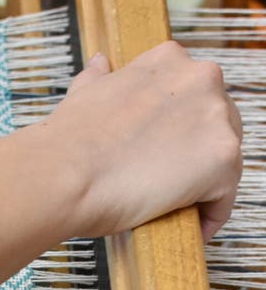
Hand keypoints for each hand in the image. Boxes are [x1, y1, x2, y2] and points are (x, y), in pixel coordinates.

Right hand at [56, 42, 241, 240]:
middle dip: (196, 156)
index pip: (192, 96)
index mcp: (168, 60)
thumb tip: (100, 64)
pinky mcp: (222, 160)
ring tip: (173, 210)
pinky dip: (209, 217)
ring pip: (225, 162)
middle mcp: (200, 79)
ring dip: (204, 188)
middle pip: (218, 125)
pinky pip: (225, 198)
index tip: (162, 153)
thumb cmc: (69, 142)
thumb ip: (100, 79)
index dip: (179, 130)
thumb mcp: (85, 93)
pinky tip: (187, 229)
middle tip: (167, 184)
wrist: (63, 174)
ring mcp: (215, 118)